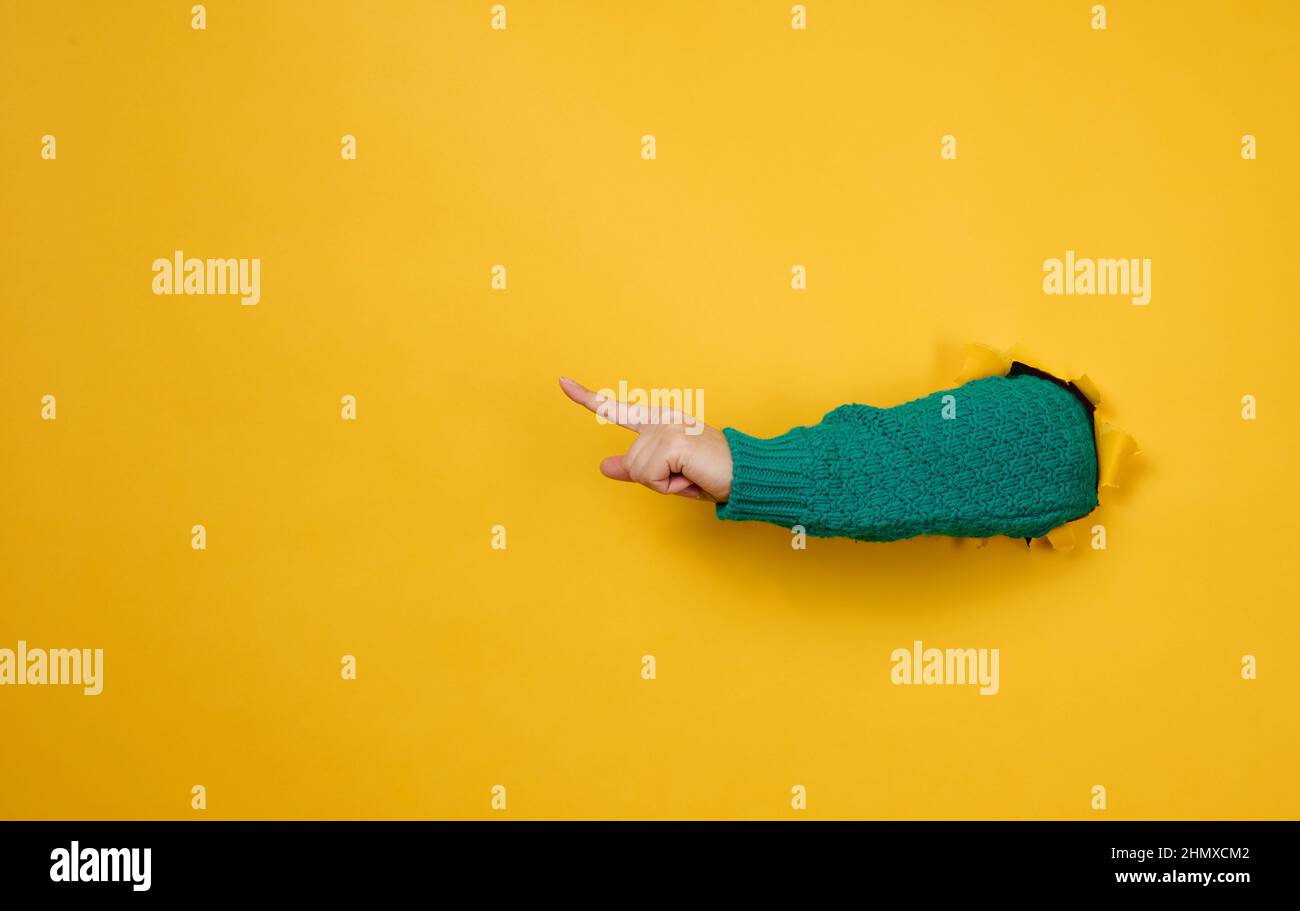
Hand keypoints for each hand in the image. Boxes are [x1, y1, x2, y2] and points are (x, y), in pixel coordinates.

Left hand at [559, 377, 732, 501]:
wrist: (746, 476)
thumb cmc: (712, 475)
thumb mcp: (667, 474)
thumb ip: (634, 468)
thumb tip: (603, 466)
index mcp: (660, 421)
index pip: (618, 409)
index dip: (587, 398)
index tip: (562, 381)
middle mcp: (661, 419)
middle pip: (630, 463)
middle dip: (656, 480)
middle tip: (686, 475)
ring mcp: (666, 428)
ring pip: (639, 472)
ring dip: (665, 484)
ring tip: (691, 474)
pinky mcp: (672, 441)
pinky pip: (650, 477)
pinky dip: (670, 486)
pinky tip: (691, 475)